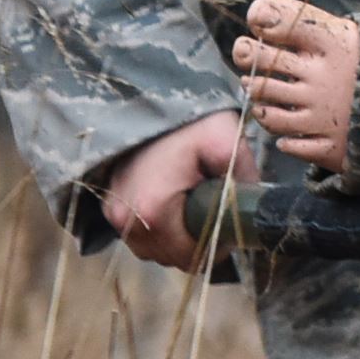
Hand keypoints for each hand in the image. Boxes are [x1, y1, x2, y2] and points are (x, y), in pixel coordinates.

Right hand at [102, 110, 246, 272]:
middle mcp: (125, 220)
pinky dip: (157, 228)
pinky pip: (137, 234)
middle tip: (213, 215)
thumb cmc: (188, 122)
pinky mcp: (106, 205)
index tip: (229, 228)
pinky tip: (173, 205)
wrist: (146, 100)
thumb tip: (253, 208)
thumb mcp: (227, 143)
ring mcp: (111, 214)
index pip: (189, 258)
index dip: (215, 248)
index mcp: (153, 211)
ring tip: (193, 209)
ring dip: (175, 238)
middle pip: (169, 257)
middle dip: (196, 244)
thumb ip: (243, 181)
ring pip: (151, 249)